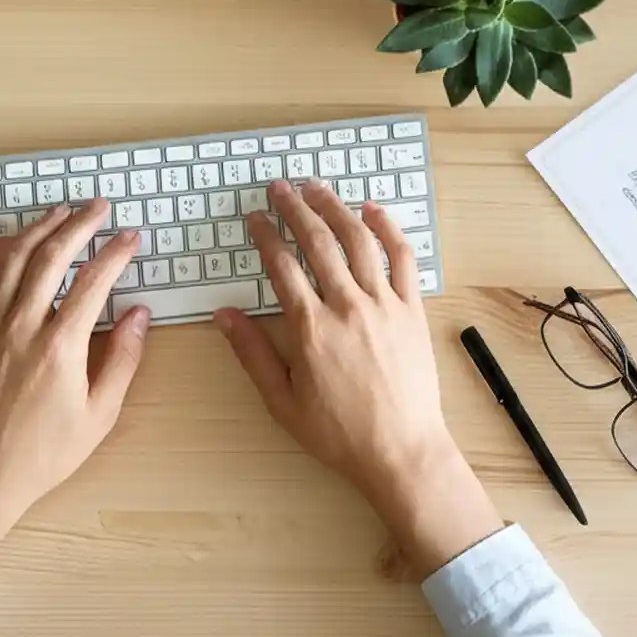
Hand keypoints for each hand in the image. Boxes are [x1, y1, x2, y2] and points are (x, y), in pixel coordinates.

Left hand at [0, 199, 150, 562]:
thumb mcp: (100, 413)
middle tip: (99, 206)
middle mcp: (22, 326)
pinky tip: (12, 240)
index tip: (132, 237)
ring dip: (39, 228)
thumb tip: (138, 314)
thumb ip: (122, 359)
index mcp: (59, 346)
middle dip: (79, 224)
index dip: (115, 253)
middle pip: (51, 257)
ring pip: (13, 259)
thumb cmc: (46, 451)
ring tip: (62, 210)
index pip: (92, 282)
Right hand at [214, 180, 502, 576]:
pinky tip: (374, 210)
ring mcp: (385, 305)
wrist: (401, 450)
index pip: (281, 265)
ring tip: (317, 187)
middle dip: (295, 208)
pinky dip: (388, 229)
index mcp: (311, 328)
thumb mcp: (282, 401)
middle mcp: (348, 307)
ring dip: (336, 208)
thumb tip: (223, 315)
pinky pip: (402, 259)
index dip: (264, 235)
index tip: (254, 217)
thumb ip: (253, 353)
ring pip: (358, 241)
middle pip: (318, 242)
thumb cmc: (339, 433)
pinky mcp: (413, 311)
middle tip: (280, 188)